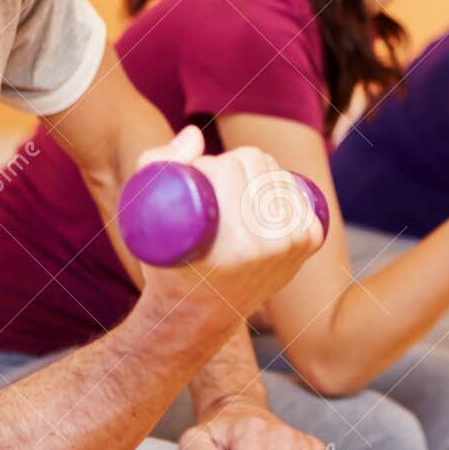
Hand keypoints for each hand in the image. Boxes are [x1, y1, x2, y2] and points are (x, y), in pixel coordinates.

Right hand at [136, 127, 323, 320]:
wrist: (197, 315)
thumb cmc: (165, 262)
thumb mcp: (142, 215)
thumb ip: (156, 163)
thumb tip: (196, 135)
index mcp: (233, 243)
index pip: (232, 165)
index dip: (208, 165)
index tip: (194, 181)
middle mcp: (268, 247)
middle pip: (259, 162)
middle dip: (232, 165)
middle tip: (213, 188)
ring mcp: (291, 248)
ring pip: (279, 174)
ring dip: (256, 175)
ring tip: (233, 198)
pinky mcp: (306, 246)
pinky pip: (298, 195)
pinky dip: (281, 191)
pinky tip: (262, 204)